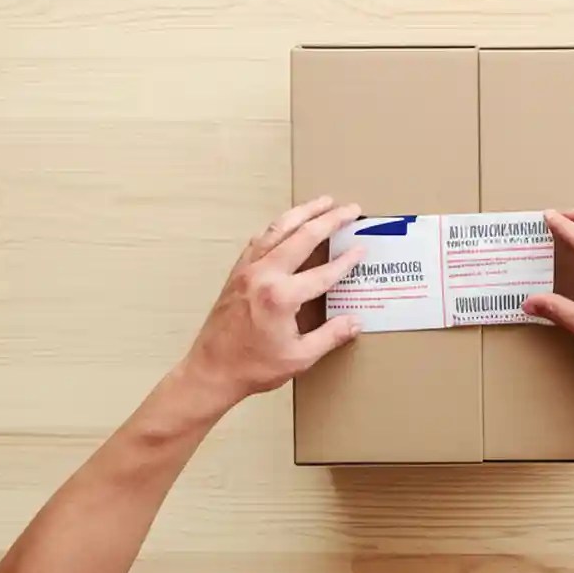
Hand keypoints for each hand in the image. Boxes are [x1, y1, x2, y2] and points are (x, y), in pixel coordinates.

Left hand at [179, 196, 365, 410]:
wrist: (212, 370)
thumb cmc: (253, 367)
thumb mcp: (300, 357)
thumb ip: (331, 336)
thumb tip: (355, 322)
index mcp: (282, 297)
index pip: (324, 272)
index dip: (346, 261)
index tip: (361, 249)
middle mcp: (264, 276)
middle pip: (303, 237)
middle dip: (330, 220)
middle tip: (350, 208)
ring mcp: (248, 271)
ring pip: (278, 229)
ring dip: (303, 212)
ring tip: (322, 201)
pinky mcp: (237, 273)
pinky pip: (260, 240)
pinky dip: (277, 227)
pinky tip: (288, 223)